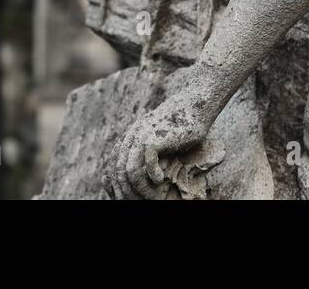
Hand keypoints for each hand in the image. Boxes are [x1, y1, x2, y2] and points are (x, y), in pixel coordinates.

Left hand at [103, 85, 215, 199]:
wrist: (194, 104)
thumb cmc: (181, 126)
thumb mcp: (160, 140)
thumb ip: (149, 154)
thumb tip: (146, 176)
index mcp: (129, 139)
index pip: (114, 168)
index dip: (119, 187)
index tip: (128, 199)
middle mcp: (131, 137)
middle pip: (119, 173)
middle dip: (127, 193)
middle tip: (139, 204)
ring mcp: (141, 136)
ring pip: (129, 171)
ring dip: (141, 189)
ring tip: (153, 197)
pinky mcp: (155, 137)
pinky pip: (146, 163)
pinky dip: (152, 176)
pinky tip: (161, 180)